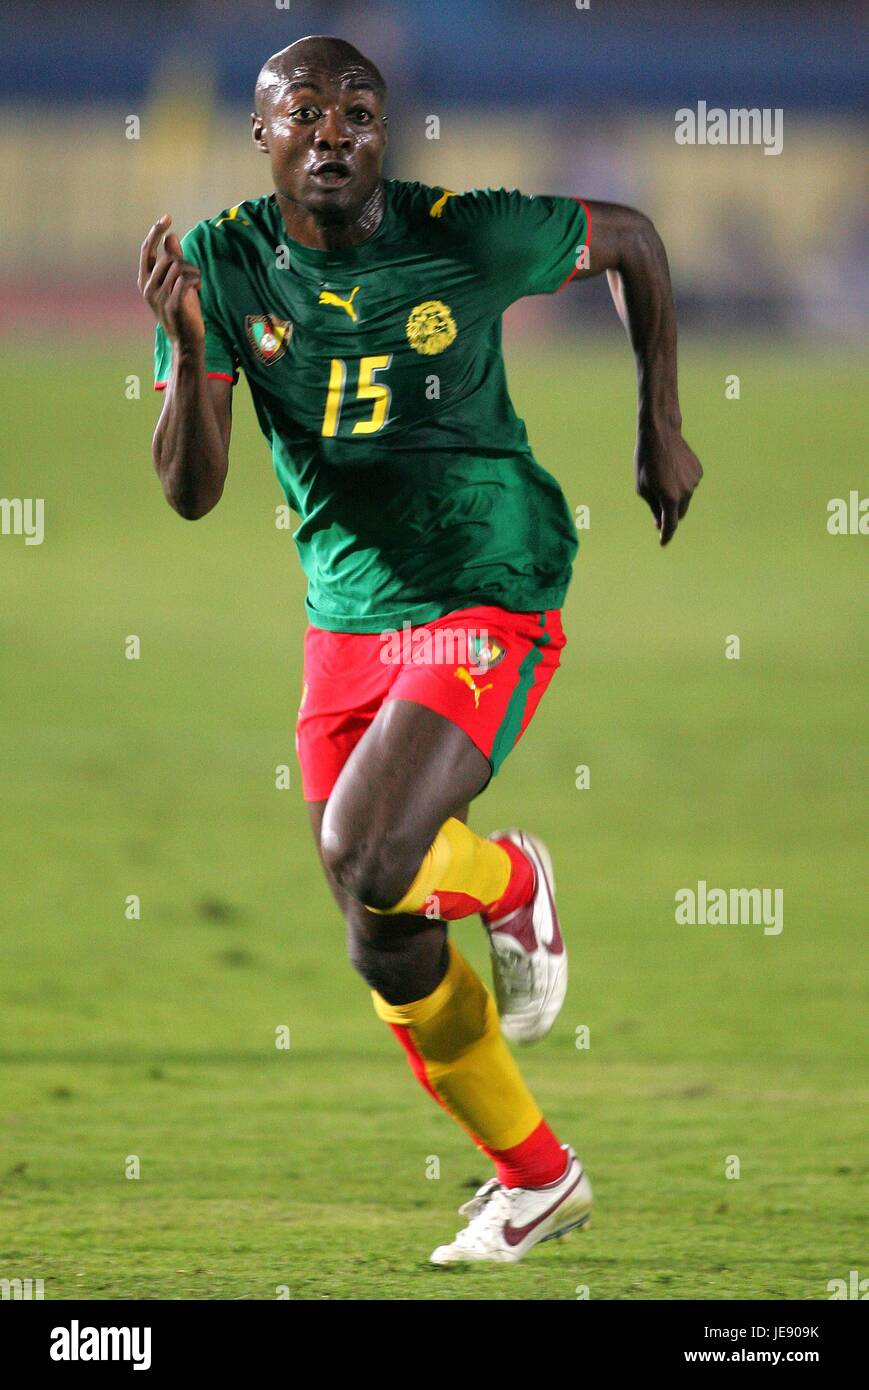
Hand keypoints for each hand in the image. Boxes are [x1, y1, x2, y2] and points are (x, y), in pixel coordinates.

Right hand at [138, 215, 204, 349]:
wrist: (186, 341)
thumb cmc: (183, 310)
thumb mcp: (176, 282)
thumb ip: (172, 260)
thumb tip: (170, 236)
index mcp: (144, 280)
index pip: (147, 250)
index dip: (155, 231)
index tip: (167, 218)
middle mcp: (147, 287)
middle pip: (169, 257)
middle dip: (186, 263)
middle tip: (194, 276)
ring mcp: (158, 296)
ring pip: (179, 267)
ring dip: (194, 273)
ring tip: (196, 285)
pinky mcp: (172, 303)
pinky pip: (185, 279)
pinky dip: (196, 281)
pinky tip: (197, 290)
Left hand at [635, 428, 702, 545]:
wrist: (660, 433)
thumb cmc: (646, 461)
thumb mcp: (642, 488)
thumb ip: (654, 508)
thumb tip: (661, 524)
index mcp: (669, 498)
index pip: (670, 524)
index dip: (666, 535)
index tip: (663, 543)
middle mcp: (686, 492)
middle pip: (679, 513)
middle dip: (670, 515)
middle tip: (658, 511)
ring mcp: (695, 481)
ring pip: (685, 499)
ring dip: (675, 497)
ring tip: (662, 478)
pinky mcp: (698, 472)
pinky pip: (689, 485)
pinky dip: (681, 485)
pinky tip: (672, 470)